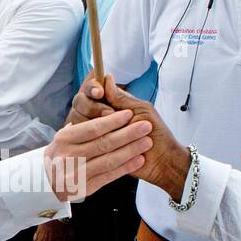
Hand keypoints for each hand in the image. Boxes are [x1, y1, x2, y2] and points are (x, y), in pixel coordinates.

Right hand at [44, 104, 151, 201]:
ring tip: (147, 142)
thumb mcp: (64, 136)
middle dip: (128, 134)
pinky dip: (125, 168)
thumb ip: (83, 121)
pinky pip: (108, 177)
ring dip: (130, 150)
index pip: (92, 128)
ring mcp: (75, 175)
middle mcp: (68, 157)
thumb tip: (102, 95)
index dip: (112, 121)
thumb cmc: (61, 154)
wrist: (46, 183)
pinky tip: (138, 160)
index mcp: (64, 139)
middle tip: (146, 126)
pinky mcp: (84, 189)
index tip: (130, 114)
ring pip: (108, 160)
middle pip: (103, 143)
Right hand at [91, 75, 190, 199]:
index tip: (99, 92)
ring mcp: (95, 134)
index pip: (90, 89)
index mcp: (111, 103)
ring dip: (97, 125)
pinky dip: (98, 141)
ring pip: (79, 124)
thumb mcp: (141, 111)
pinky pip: (86, 144)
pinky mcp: (95, 150)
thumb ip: (121, 98)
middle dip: (92, 107)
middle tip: (109, 114)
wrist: (161, 161)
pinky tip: (116, 144)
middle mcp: (99, 116)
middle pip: (80, 104)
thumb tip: (106, 78)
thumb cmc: (155, 133)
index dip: (91, 88)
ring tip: (119, 131)